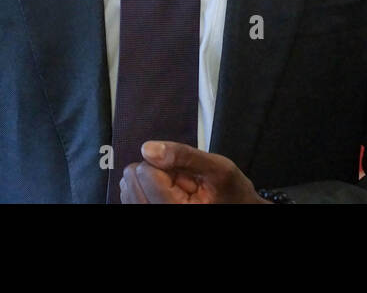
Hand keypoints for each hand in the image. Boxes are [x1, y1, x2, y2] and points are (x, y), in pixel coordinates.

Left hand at [118, 141, 269, 203]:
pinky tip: (163, 192)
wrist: (238, 209)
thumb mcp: (218, 167)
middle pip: (132, 181)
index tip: (186, 173)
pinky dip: (145, 190)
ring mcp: (150, 217)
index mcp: (179, 210)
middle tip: (183, 182)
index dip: (164, 162)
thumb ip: (184, 155)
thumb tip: (147, 149)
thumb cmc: (231, 193)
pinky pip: (130, 197)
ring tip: (176, 189)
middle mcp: (160, 215)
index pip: (146, 173)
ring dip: (150, 182)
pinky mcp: (147, 214)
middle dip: (155, 173)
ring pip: (128, 189)